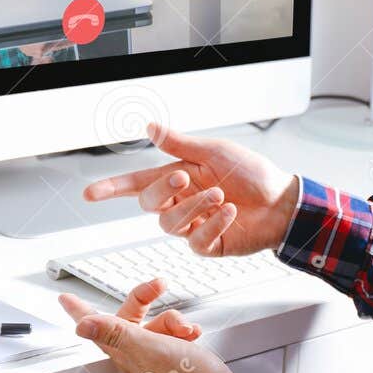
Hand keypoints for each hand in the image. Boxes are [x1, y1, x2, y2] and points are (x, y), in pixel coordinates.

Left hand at [58, 280, 234, 372]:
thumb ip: (115, 334)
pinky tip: (192, 336)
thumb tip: (81, 325)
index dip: (80, 311)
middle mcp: (136, 357)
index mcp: (125, 353)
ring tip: (187, 331)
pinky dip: (185, 332)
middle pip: (131, 318)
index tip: (66, 299)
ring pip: (157, 325)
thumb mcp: (147, 348)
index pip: (96, 328)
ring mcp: (156, 359)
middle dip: (148, 301)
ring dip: (174, 321)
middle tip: (158, 285)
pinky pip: (174, 336)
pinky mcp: (175, 361)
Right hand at [83, 124, 298, 256]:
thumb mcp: (215, 152)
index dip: (112, 189)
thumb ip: (179, 144)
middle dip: (161, 190)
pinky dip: (212, 224)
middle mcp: (182, 203)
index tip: (90, 193)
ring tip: (220, 194)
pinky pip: (196, 240)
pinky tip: (229, 212)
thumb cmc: (252, 173)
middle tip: (182, 176)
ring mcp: (194, 226)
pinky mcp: (210, 245)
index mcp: (178, 178)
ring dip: (193, 206)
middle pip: (148, 204)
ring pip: (170, 224)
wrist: (282, 200)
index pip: (137, 184)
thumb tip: (150, 128)